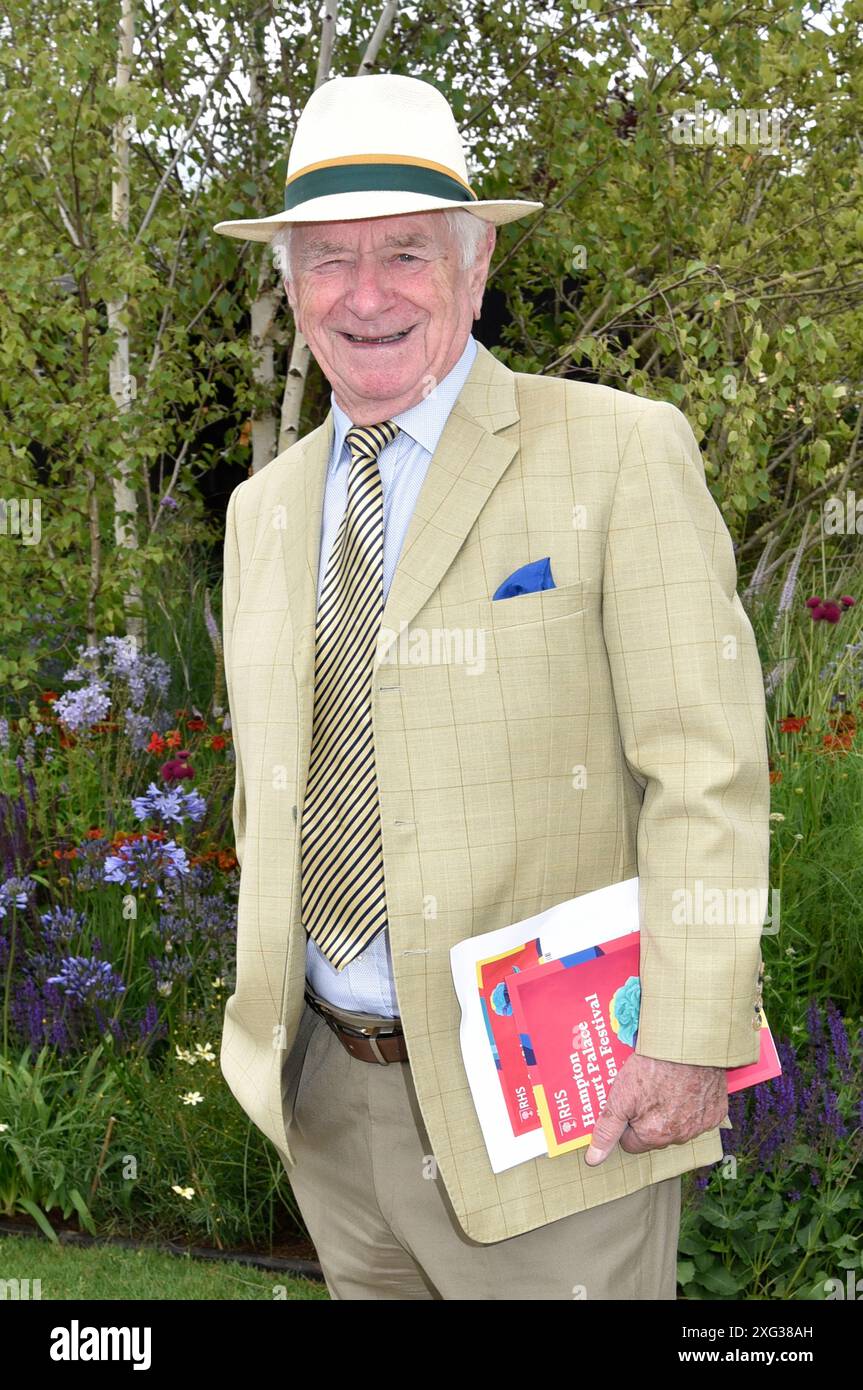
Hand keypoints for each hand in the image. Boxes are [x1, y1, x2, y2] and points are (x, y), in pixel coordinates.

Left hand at [583, 1052, 726, 1164]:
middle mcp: (679, 1137)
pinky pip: (701, 1116)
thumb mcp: (620, 1097)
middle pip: (655, 1135)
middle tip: (645, 1090)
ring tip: (665, 1084)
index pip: (630, 1142)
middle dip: (648, 1118)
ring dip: (672, 1112)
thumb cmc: (651, 1069)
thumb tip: (594, 1159)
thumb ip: (607, 1130)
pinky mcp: (716, 1112)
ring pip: (679, 1126)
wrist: (687, 1045)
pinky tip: (687, 1086)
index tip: (627, 1102)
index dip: (625, 1121)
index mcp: (653, 1136)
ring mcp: (700, 1126)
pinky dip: (694, 1105)